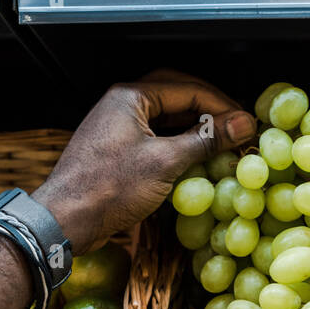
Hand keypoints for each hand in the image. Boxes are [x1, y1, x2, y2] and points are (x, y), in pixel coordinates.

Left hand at [33, 71, 255, 254]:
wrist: (66, 220)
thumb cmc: (107, 188)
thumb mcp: (164, 162)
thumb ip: (205, 140)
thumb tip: (241, 124)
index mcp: (130, 96)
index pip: (187, 88)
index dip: (221, 104)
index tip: (244, 123)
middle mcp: (122, 106)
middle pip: (177, 98)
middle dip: (208, 112)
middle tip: (234, 129)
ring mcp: (118, 129)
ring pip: (166, 121)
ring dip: (194, 131)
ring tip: (220, 146)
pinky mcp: (117, 153)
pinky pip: (155, 141)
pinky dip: (178, 148)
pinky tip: (194, 164)